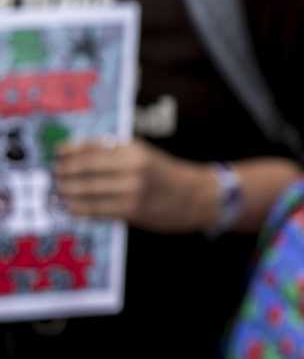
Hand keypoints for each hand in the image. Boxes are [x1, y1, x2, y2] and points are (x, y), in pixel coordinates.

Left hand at [53, 138, 211, 232]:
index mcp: (135, 150)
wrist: (194, 196)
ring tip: (58, 191)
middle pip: (84, 168)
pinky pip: (95, 210)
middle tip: (55, 174)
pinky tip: (71, 207)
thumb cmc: (163, 174)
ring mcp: (131, 190)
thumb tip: (78, 153)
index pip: (93, 147)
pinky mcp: (130, 211)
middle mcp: (132, 168)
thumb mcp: (143, 155)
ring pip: (86, 191)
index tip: (57, 152)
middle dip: (64, 172)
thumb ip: (115, 153)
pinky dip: (79, 208)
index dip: (70, 150)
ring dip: (67, 192)